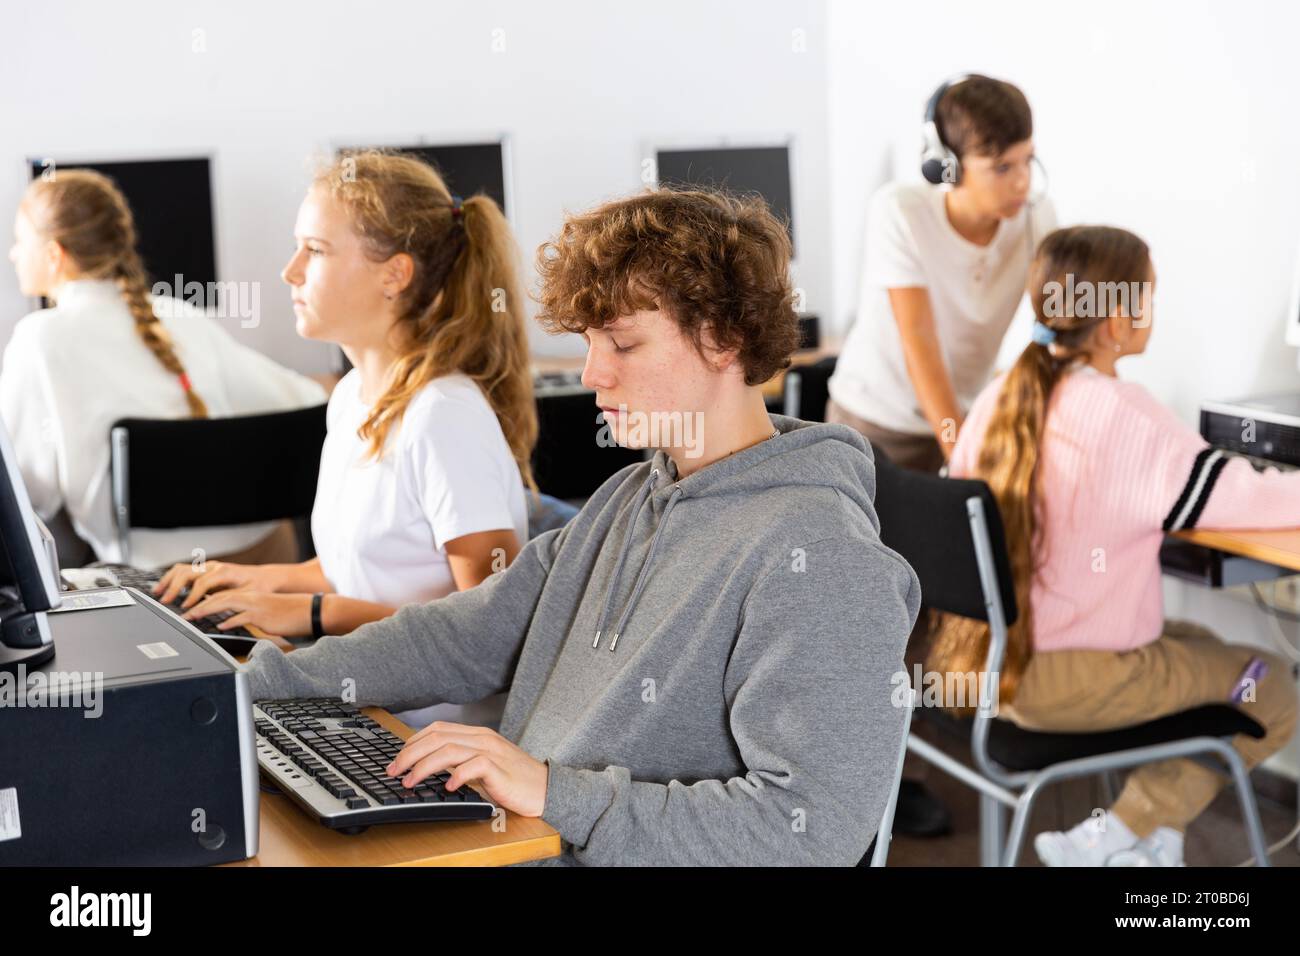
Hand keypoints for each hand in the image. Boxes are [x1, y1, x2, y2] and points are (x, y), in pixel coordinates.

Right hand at [154, 560, 282, 608]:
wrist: (264, 577)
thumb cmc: (258, 586)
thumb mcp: (247, 595)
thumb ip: (228, 600)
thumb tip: (210, 608)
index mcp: (225, 572)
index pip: (202, 583)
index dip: (192, 596)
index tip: (185, 608)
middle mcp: (214, 567)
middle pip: (187, 572)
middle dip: (174, 587)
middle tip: (165, 601)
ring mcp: (208, 567)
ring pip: (182, 568)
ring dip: (168, 580)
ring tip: (158, 593)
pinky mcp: (205, 570)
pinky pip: (184, 571)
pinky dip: (172, 578)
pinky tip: (166, 588)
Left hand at [182, 589, 311, 637]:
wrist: (309, 611)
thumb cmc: (288, 614)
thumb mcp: (264, 612)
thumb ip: (245, 615)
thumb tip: (227, 623)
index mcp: (250, 596)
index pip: (222, 595)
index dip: (204, 601)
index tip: (190, 610)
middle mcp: (251, 598)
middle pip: (220, 597)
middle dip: (199, 605)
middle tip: (184, 614)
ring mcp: (256, 606)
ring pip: (227, 603)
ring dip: (207, 609)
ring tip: (193, 617)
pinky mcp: (263, 615)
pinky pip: (243, 617)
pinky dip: (230, 621)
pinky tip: (221, 627)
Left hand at [385, 721, 548, 816]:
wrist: (546, 788)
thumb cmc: (514, 780)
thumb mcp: (482, 766)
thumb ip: (460, 761)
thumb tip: (429, 769)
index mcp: (477, 734)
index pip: (437, 729)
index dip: (413, 742)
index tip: (397, 758)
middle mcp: (482, 738)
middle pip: (437, 737)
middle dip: (410, 754)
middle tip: (393, 770)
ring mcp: (491, 751)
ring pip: (449, 750)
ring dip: (424, 766)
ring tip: (410, 781)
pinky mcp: (500, 768)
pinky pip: (474, 766)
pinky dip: (457, 776)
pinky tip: (447, 787)